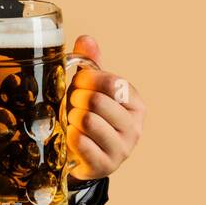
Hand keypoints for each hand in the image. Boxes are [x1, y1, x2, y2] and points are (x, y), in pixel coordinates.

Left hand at [64, 35, 144, 182]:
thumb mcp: (90, 88)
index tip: (78, 83)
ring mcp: (122, 148)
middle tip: (71, 104)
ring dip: (71, 118)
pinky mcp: (106, 165)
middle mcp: (135, 127)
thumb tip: (86, 39)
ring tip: (71, 121)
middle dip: (76, 99)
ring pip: (88, 121)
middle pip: (97, 101)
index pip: (114, 83)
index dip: (89, 80)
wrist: (82, 156)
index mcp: (135, 103)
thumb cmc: (87, 115)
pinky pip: (81, 143)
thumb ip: (90, 63)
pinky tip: (70, 136)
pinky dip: (70, 136)